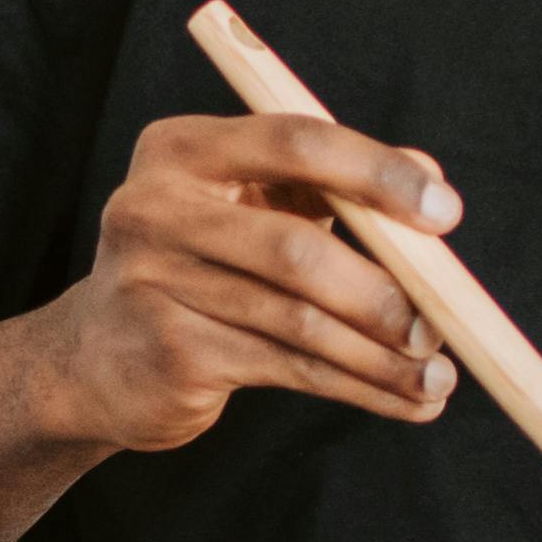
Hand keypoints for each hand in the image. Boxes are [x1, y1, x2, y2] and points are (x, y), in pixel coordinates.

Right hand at [23, 113, 460, 455]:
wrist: (94, 356)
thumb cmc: (200, 263)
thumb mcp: (253, 206)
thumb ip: (335, 186)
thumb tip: (431, 178)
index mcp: (183, 149)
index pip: (293, 142)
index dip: (376, 173)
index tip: (446, 212)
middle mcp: (154, 207)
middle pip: (294, 247)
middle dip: (382, 291)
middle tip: (441, 325)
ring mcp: (154, 283)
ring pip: (297, 322)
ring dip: (381, 357)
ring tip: (439, 380)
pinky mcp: (169, 352)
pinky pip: (286, 368)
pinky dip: (359, 388)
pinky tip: (405, 400)